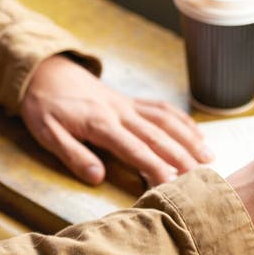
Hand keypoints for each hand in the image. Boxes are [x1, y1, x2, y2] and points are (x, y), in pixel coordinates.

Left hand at [21, 55, 213, 185]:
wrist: (44, 71)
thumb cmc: (44, 106)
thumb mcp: (46, 133)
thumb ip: (72, 154)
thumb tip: (97, 176)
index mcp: (99, 122)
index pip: (132, 148)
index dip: (154, 166)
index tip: (172, 183)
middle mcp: (119, 111)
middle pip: (157, 135)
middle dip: (181, 157)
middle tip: (202, 178)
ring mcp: (127, 104)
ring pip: (165, 120)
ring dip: (188, 138)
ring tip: (209, 158)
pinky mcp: (129, 101)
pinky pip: (161, 108)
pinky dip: (181, 120)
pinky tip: (196, 134)